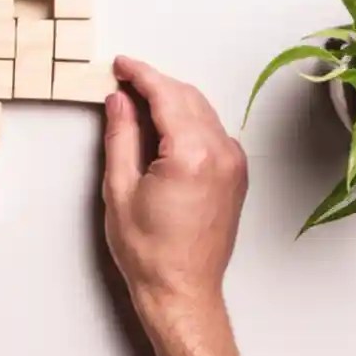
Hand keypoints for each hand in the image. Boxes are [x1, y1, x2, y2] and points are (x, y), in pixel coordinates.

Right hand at [102, 55, 247, 311]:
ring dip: (172, 101)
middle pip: (187, 97)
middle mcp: (221, 153)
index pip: (166, 95)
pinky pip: (212, 132)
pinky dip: (188, 121)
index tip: (122, 65)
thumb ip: (121, 136)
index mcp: (191, 154)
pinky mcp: (236, 175)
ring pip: (202, 112)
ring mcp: (234, 164)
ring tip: (138, 104)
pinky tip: (164, 128)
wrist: (182, 290)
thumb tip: (119, 102)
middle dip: (156, 84)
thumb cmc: (150, 252)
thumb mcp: (120, 189)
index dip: (141, 74)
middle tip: (124, 81)